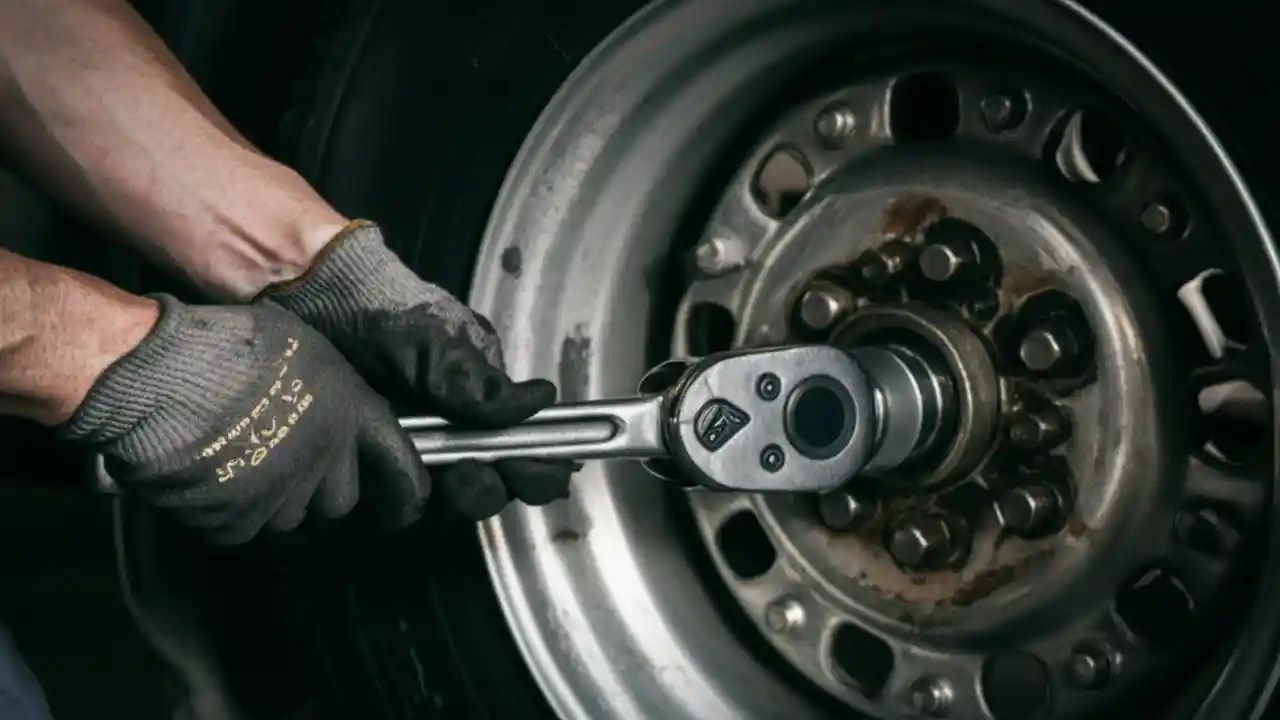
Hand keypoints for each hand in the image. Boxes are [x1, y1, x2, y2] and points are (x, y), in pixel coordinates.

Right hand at [59, 295, 428, 544]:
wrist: (160, 373)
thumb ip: (330, 392)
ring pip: (290, 518)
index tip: (405, 509)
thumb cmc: (227, 345)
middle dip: (320, 490)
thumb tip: (331, 413)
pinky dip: (226, 513)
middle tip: (287, 463)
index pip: (402, 468)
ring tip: (238, 461)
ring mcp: (280, 496)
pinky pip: (241, 529)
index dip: (407, 494)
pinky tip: (207, 476)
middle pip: (340, 501)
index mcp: (352, 414)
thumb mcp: (303, 349)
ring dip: (272, 501)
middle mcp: (326, 461)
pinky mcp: (235, 521)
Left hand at [261, 221, 572, 519]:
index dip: (533, 467)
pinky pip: (387, 503)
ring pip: (441, 500)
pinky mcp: (364, 466)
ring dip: (443, 499)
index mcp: (480, 396)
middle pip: (487, 484)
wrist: (299, 299)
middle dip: (486, 487)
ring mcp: (407, 450)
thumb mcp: (434, 339)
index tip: (529, 473)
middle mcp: (450, 430)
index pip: (522, 444)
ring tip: (430, 484)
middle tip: (470, 475)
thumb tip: (541, 402)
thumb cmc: (378, 310)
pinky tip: (383, 493)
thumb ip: (479, 380)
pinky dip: (391, 503)